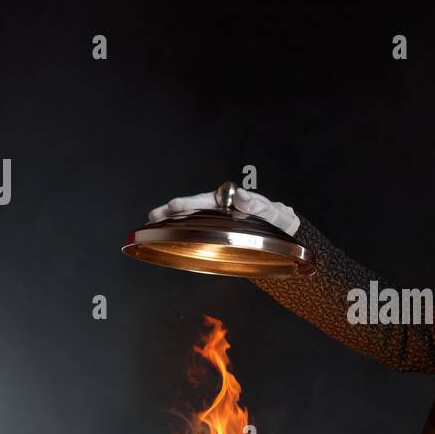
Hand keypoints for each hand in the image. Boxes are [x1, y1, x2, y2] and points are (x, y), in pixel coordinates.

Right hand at [146, 187, 299, 235]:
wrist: (282, 229)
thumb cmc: (276, 218)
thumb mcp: (272, 212)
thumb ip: (258, 206)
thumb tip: (243, 199)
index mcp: (230, 200)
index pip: (207, 199)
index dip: (190, 203)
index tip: (176, 206)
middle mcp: (220, 207)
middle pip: (193, 207)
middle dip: (173, 210)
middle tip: (154, 215)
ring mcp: (217, 219)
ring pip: (192, 218)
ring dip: (172, 220)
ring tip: (152, 221)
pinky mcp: (218, 232)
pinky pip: (198, 230)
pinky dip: (182, 231)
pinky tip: (167, 235)